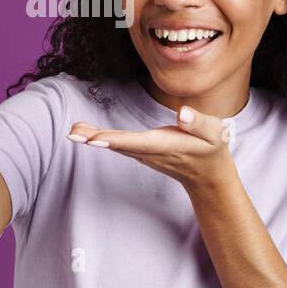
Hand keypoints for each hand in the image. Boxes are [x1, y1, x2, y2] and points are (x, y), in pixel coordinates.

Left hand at [66, 104, 236, 194]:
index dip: (116, 140)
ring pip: (115, 145)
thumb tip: (183, 113)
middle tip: (73, 133)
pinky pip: (117, 145)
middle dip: (95, 140)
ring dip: (92, 139)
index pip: (137, 142)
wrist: (208, 174)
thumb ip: (199, 123)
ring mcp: (144, 154)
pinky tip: (84, 133)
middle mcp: (150, 152)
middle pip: (119, 145)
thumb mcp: (214, 133)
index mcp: (165, 146)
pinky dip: (99, 139)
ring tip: (72, 130)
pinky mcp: (140, 151)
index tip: (95, 140)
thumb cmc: (211, 148)